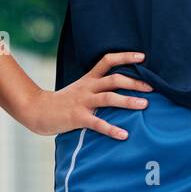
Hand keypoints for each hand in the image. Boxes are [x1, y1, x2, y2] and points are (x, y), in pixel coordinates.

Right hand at [24, 51, 151, 138]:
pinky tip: (124, 135)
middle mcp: (87, 88)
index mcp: (88, 79)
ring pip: (108, 98)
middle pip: (113, 80)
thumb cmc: (62, 102)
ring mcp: (82, 102)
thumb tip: (120, 88)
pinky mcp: (78, 118)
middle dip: (134, 82)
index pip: (107, 61)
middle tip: (152, 87)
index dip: (125, 56)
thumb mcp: (80, 89)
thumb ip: (96, 87)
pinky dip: (111, 129)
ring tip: (144, 105)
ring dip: (128, 101)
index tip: (143, 56)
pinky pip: (97, 123)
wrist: (38, 111)